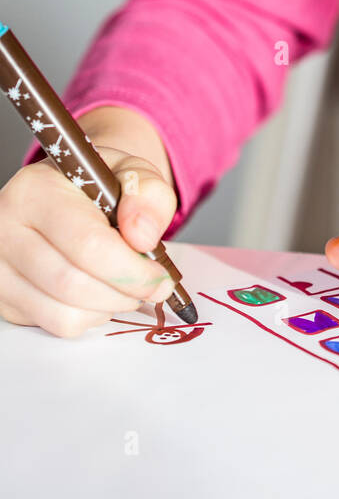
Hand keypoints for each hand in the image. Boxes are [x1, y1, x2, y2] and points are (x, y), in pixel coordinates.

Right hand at [0, 145, 178, 337]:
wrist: (68, 194)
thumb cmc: (100, 186)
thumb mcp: (133, 173)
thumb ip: (149, 195)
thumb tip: (143, 237)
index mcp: (37, 190)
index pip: (87, 244)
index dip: (132, 269)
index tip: (162, 278)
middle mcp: (6, 228)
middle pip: (73, 285)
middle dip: (125, 293)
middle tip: (152, 287)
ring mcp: (0, 267)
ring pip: (65, 313)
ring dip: (109, 307)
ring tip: (123, 284)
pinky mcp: (4, 297)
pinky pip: (56, 325)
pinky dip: (89, 317)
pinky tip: (98, 291)